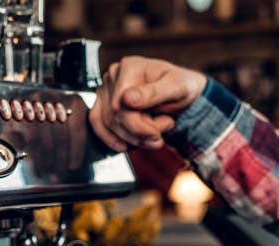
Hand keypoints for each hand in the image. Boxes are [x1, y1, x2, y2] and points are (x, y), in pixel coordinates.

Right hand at [90, 56, 206, 151]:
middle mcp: (114, 76)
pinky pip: (98, 123)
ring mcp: (106, 89)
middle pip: (114, 117)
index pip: (122, 106)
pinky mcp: (103, 102)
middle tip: (158, 135)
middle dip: (138, 134)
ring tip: (152, 135)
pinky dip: (111, 138)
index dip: (139, 127)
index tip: (157, 134)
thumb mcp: (177, 87)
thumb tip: (127, 98)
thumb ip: (153, 92)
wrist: (181, 92)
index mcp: (130, 67)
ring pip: (108, 124)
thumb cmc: (181, 86)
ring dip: (131, 138)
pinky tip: (125, 145)